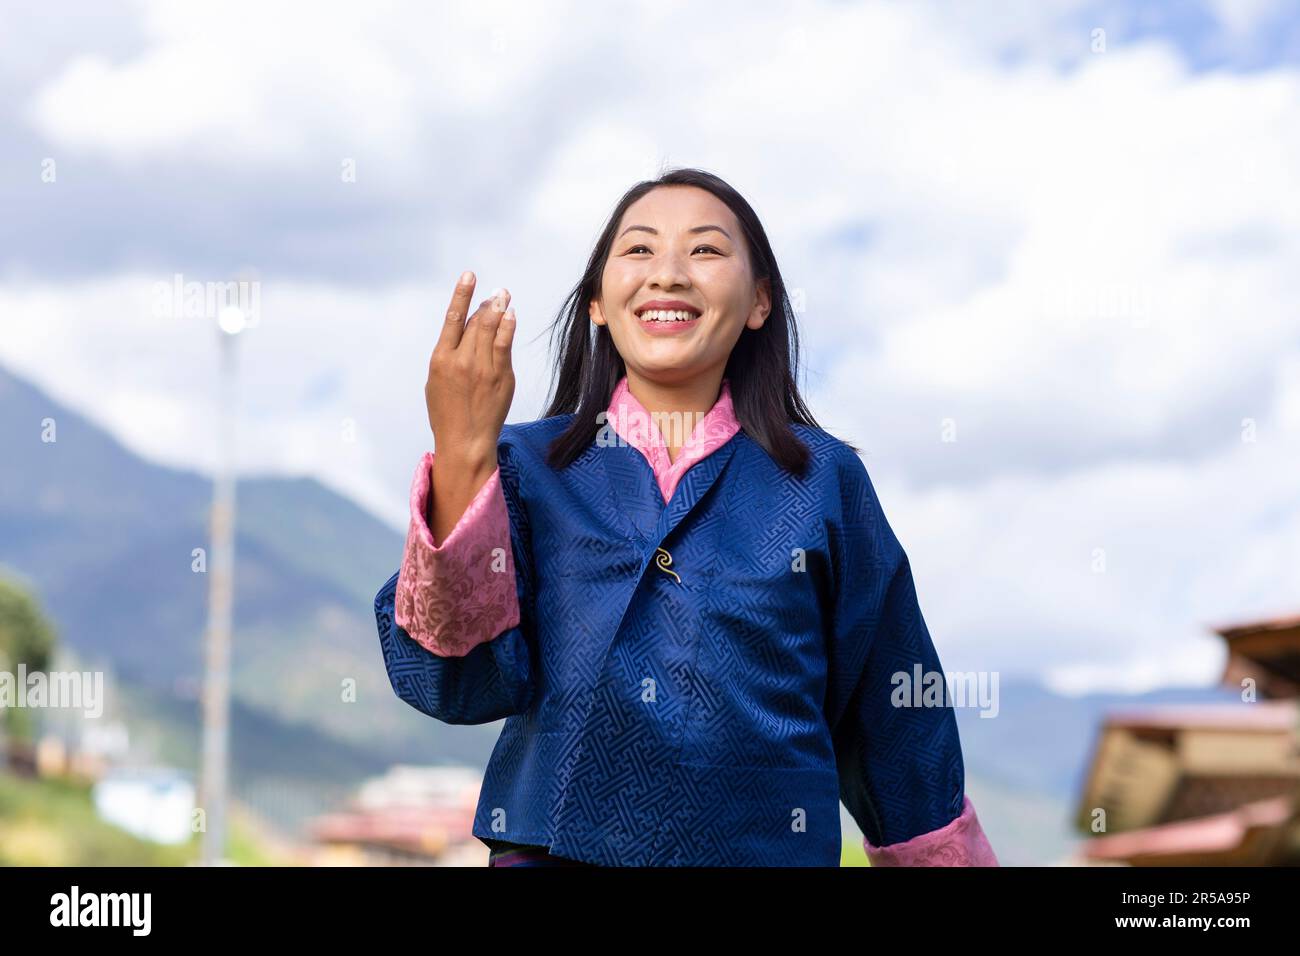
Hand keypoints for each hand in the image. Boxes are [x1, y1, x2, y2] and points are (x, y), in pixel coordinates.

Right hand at [425, 271, 516, 471]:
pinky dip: (508, 326)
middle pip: (476, 321)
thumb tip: (467, 325)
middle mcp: (462, 361)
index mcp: (440, 360)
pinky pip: (505, 345)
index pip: (453, 318)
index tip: (469, 276)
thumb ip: (450, 353)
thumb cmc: (447, 412)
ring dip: (499, 308)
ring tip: (503, 295)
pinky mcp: (501, 377)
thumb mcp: (436, 381)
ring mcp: (483, 368)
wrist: (465, 440)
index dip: (462, 294)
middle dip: (487, 302)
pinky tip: (510, 315)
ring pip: (491, 328)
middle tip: (497, 291)